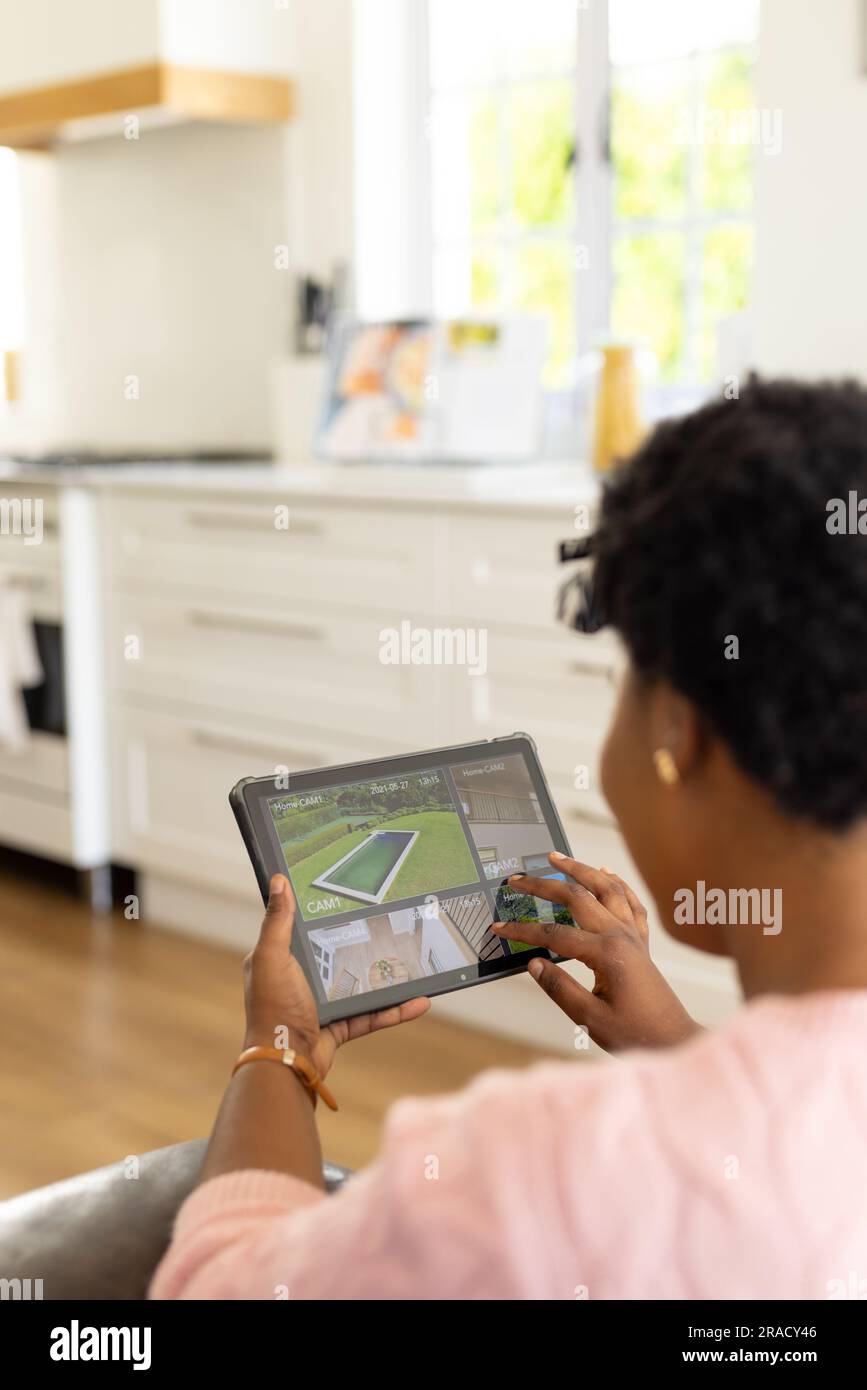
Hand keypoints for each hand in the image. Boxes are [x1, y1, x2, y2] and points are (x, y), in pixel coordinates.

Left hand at [244, 874, 430, 1078]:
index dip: (326, 917)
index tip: (353, 900)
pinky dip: (396, 1010)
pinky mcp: (341, 1026)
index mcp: (284, 960)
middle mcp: (303, 981)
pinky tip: (418, 1002)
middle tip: (394, 928)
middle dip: (367, 947)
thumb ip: (277, 921)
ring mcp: (324, 1005)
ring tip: (414, 966)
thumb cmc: (273, 1007)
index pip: (306, 932)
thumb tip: (278, 882)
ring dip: (390, 980)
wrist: (285, 1060)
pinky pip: (373, 1014)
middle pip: (341, 958)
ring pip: (363, 986)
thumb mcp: (273, 956)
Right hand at [491, 853, 700, 1052]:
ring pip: (606, 889)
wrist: (676, 1042)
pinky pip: (630, 902)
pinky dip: (616, 884)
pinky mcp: (642, 943)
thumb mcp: (591, 1019)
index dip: (523, 932)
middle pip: (578, 898)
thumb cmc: (637, 1035)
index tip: (499, 927)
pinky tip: (607, 874)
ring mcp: (634, 937)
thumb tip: (532, 965)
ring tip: (557, 858)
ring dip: (581, 870)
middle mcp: (622, 937)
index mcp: (606, 954)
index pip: (554, 936)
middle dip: (544, 885)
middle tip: (518, 878)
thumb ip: (559, 989)